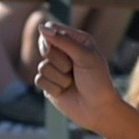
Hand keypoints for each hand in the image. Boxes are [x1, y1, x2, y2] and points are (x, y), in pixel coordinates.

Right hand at [35, 19, 128, 134]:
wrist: (99, 110)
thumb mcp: (85, 57)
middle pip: (44, 47)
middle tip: (73, 69)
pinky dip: (54, 87)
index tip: (56, 48)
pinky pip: (39, 80)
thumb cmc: (97, 82)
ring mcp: (56, 69)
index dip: (50, 38)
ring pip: (42, 66)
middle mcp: (65, 53)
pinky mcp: (49, 84)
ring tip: (73, 82)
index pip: (52, 29)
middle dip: (59, 61)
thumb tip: (41, 28)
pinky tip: (65, 91)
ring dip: (59, 77)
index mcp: (76, 40)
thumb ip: (64, 41)